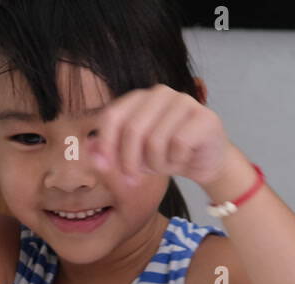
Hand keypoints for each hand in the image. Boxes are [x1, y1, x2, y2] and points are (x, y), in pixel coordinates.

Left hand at [87, 84, 228, 185]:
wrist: (204, 162)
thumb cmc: (164, 155)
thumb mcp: (130, 156)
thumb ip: (108, 151)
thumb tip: (89, 147)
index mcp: (138, 98)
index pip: (112, 116)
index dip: (106, 144)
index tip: (106, 169)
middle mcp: (160, 93)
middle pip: (133, 129)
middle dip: (129, 161)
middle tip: (133, 179)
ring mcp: (184, 101)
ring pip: (156, 140)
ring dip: (155, 164)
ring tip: (162, 166)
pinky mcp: (204, 117)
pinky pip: (179, 145)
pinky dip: (176, 162)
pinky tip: (181, 160)